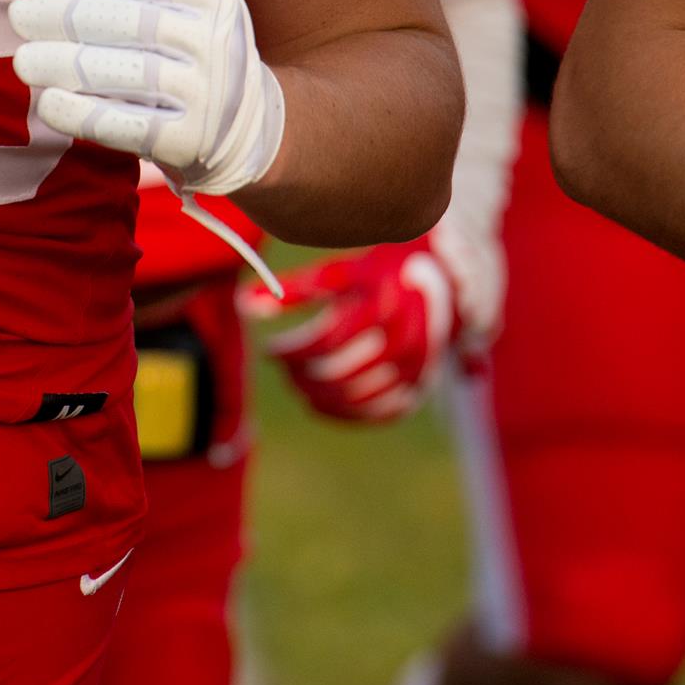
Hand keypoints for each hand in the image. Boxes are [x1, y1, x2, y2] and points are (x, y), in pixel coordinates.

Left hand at [10, 0, 284, 196]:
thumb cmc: (183, 46)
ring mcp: (208, 94)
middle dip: (62, 15)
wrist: (245, 125)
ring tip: (24, 60)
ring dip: (62, 65)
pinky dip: (80, 113)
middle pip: (127, 20)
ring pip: (124, 73)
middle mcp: (214, 40)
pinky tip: (47, 101)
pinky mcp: (190, 141)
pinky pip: (126, 126)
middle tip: (19, 15)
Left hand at [254, 236, 454, 422]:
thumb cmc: (378, 272)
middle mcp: (407, 338)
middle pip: (341, 373)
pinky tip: (319, 402)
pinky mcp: (421, 385)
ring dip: (319, 396)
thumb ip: (295, 290)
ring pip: (359, 397)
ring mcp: (419, 366)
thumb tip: (244, 304)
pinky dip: (346, 413)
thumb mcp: (339, 272)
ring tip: (297, 382)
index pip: (327, 341)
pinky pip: (380, 412)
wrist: (440, 281)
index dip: (293, 351)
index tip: (270, 350)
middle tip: (282, 367)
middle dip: (302, 375)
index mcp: (385, 304)